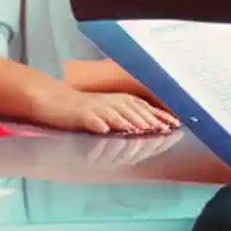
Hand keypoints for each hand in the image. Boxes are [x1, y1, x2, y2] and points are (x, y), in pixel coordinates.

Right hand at [30, 87, 178, 134]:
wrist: (55, 102)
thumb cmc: (85, 108)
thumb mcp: (110, 108)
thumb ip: (129, 115)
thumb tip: (154, 125)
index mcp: (119, 100)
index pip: (144, 107)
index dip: (159, 115)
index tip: (175, 124)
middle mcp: (110, 102)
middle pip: (132, 109)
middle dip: (148, 120)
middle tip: (163, 129)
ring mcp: (95, 108)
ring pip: (114, 113)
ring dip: (128, 121)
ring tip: (140, 130)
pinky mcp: (81, 114)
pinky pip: (92, 119)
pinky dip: (100, 123)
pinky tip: (106, 129)